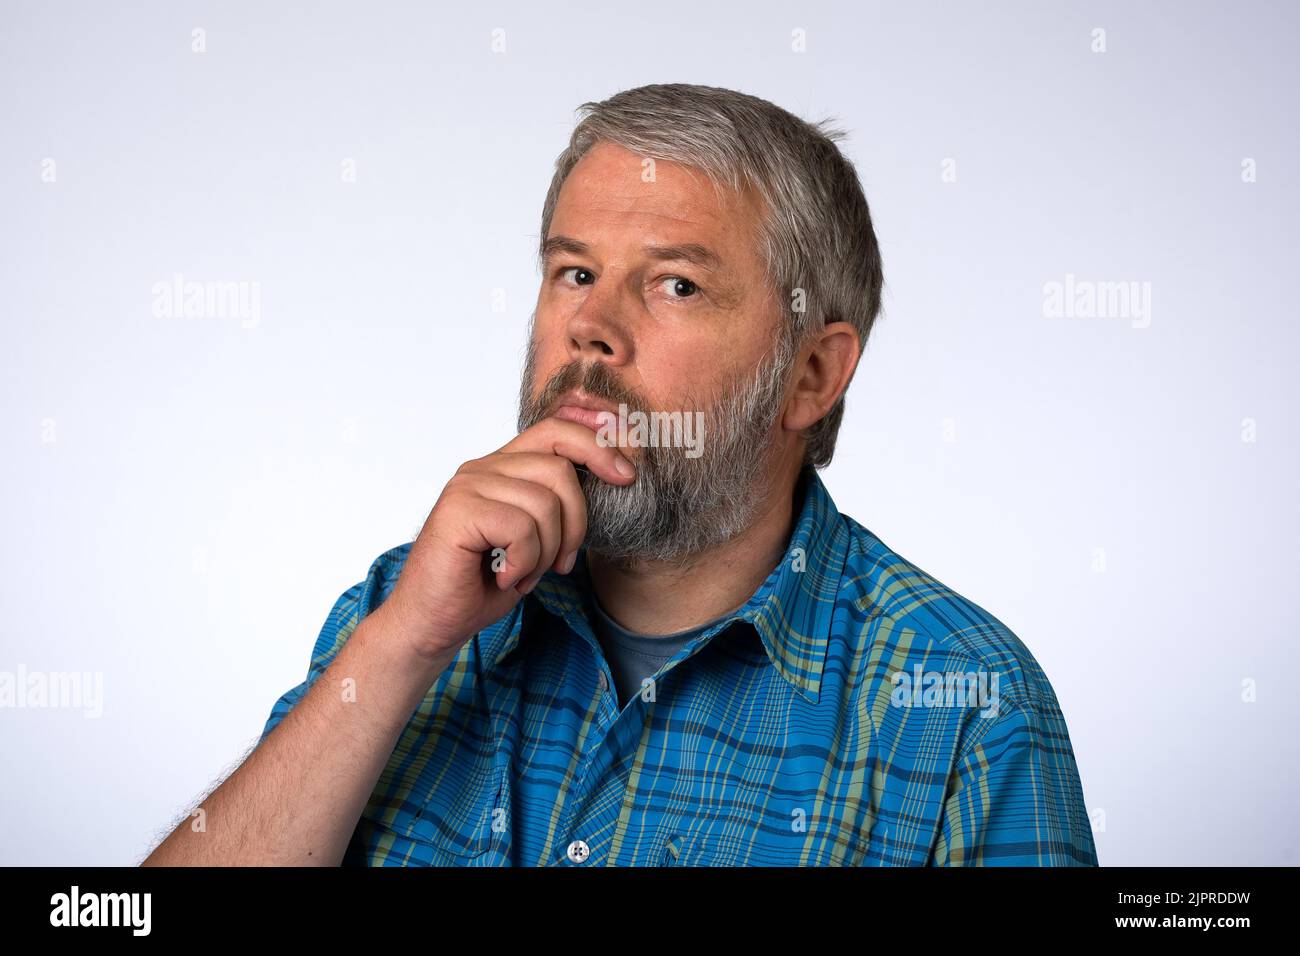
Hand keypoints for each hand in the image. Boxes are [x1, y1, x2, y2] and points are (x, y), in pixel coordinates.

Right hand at [379, 417, 636, 662]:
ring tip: (521, 573)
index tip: (626, 476)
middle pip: (560, 469)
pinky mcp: (457, 509)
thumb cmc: (485, 584)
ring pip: (544, 503)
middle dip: (576, 523)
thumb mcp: (536, 539)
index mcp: (503, 467)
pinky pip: (521, 528)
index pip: (556, 430)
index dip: (596, 445)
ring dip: (545, 552)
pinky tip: (502, 576)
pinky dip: (523, 562)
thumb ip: (558, 504)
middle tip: (561, 564)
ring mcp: (468, 485)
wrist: (434, 622)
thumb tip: (615, 474)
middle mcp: (483, 467)